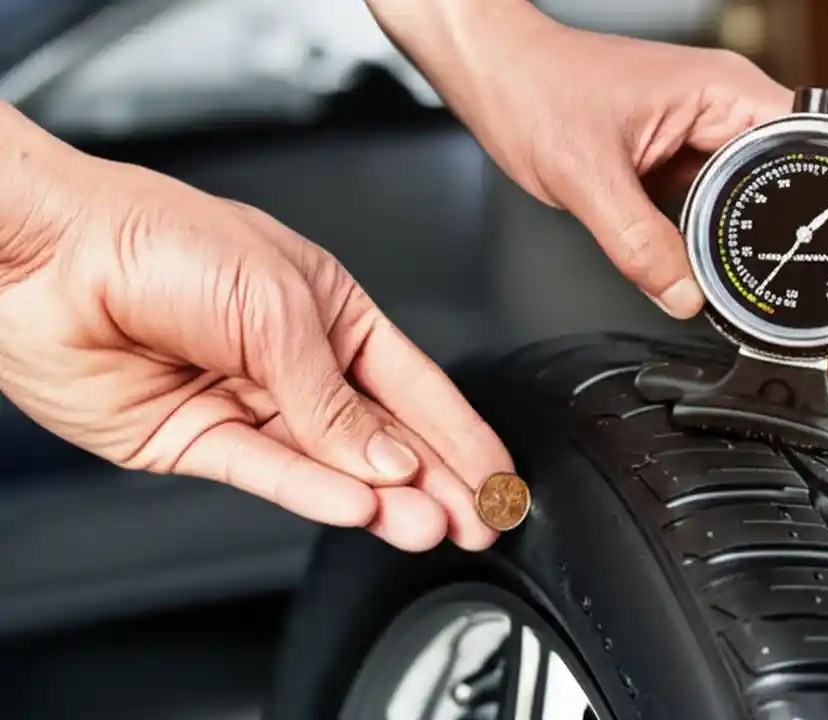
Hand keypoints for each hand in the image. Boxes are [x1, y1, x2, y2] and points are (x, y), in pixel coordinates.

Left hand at [0, 104, 505, 551]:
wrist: (46, 252)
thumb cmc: (156, 236)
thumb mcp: (278, 301)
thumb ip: (333, 392)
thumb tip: (386, 456)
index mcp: (329, 309)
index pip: (415, 383)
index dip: (460, 432)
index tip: (497, 473)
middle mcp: (292, 360)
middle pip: (382, 433)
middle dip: (435, 478)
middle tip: (478, 518)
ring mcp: (247, 402)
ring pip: (331, 463)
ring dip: (383, 497)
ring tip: (429, 526)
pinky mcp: (198, 438)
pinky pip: (268, 474)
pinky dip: (314, 493)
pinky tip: (358, 508)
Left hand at [367, 0, 827, 372]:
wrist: (496, 74)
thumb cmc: (537, 90)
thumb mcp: (586, 175)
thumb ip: (638, 242)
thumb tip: (684, 299)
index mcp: (727, 95)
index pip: (819, 152)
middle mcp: (729, 112)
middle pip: (805, 185)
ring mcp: (709, 137)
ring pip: (766, 204)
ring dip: (782, 253)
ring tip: (808, 314)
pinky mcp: (684, 161)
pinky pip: (725, 211)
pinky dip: (737, 249)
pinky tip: (743, 286)